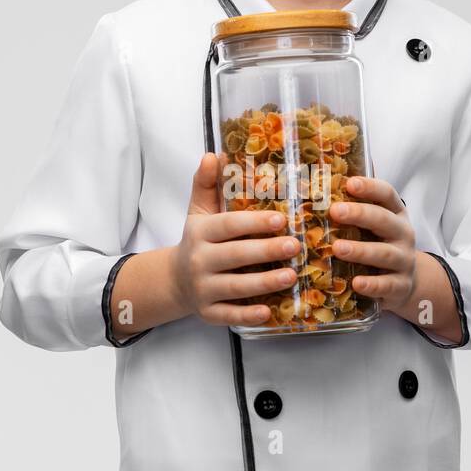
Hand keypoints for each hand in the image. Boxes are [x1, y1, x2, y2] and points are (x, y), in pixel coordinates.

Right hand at [173, 152, 300, 327]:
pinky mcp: (208, 313)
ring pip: (235, 287)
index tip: (281, 219)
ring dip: (264, 283)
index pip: (229, 226)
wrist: (175, 281)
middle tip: (296, 246)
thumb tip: (213, 155)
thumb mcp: (199, 211)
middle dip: (266, 251)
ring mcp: (203, 289)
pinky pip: (229, 315)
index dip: (255, 223)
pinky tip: (269, 311)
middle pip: (235, 255)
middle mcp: (199, 261)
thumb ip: (205, 184)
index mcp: (200, 233)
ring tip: (292, 276)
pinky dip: (248, 315)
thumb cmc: (198, 241)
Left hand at [329, 175, 417, 311]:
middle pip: (384, 220)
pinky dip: (372, 285)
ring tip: (337, 248)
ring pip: (385, 253)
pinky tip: (356, 283)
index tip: (350, 183)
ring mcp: (404, 260)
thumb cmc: (378, 246)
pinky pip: (387, 285)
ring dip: (361, 250)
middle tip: (335, 211)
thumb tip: (309, 196)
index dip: (370, 187)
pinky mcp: (401, 285)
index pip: (387, 194)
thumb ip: (351, 213)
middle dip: (360, 214)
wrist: (405, 281)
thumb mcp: (372, 227)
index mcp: (395, 214)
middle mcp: (403, 234)